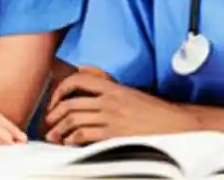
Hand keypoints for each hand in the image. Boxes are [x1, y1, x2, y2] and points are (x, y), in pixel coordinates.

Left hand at [43, 67, 200, 145]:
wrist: (175, 126)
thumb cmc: (154, 113)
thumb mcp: (130, 93)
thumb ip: (109, 88)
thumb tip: (87, 80)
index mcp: (114, 88)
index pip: (79, 79)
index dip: (61, 90)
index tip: (56, 101)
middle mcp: (111, 100)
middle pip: (71, 103)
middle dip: (54, 114)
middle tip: (49, 122)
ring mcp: (112, 117)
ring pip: (74, 119)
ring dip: (59, 129)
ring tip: (54, 137)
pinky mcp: (114, 134)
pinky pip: (84, 134)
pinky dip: (72, 139)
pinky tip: (70, 143)